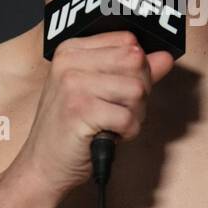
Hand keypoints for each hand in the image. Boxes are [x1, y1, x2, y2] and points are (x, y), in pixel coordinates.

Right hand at [13, 31, 174, 194]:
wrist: (42, 166)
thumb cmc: (71, 129)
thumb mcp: (100, 92)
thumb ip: (133, 71)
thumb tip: (165, 56)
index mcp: (72, 50)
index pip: (128, 41)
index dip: (137, 68)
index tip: (120, 89)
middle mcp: (69, 62)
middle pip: (136, 62)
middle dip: (139, 92)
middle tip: (118, 111)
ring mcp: (72, 85)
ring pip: (137, 90)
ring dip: (135, 115)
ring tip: (113, 124)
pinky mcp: (79, 110)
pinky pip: (129, 118)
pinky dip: (128, 132)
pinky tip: (110, 135)